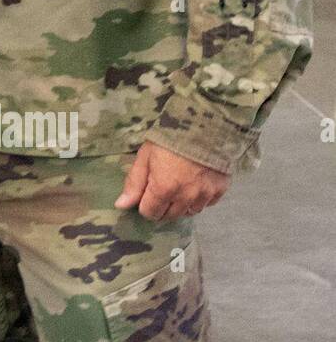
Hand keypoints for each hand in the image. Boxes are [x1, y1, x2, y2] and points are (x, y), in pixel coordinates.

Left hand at [115, 140, 230, 220]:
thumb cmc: (169, 138)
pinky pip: (207, 204)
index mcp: (163, 189)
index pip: (150, 213)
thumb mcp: (145, 156)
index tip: (146, 193)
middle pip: (169, 216)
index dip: (144, 205)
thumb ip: (134, 183)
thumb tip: (121, 205)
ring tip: (178, 187)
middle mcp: (185, 197)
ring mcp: (205, 195)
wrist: (205, 124)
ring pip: (189, 212)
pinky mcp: (220, 190)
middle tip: (161, 189)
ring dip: (181, 205)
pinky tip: (195, 185)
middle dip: (161, 207)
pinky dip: (199, 199)